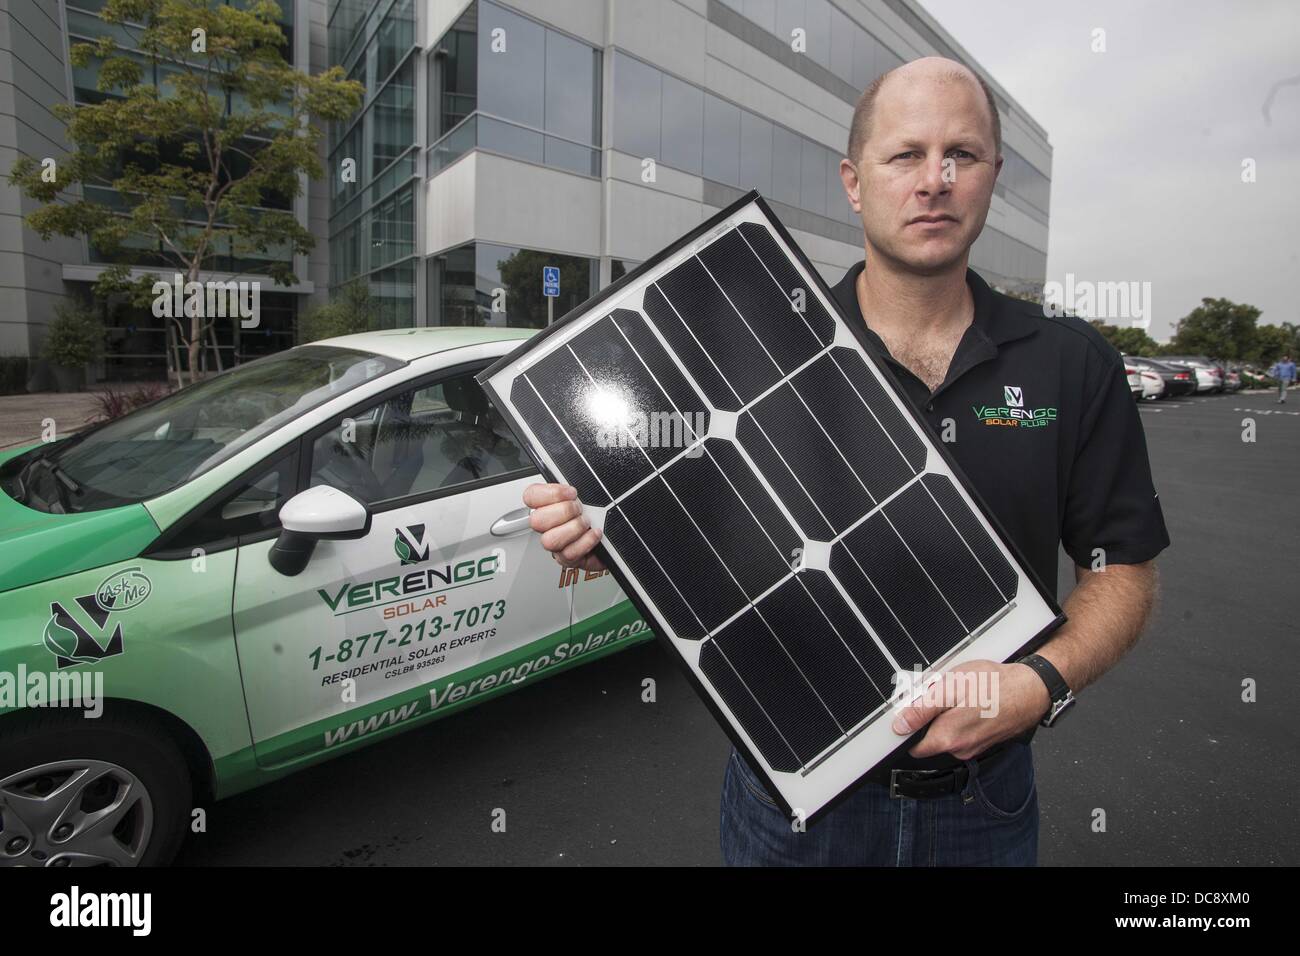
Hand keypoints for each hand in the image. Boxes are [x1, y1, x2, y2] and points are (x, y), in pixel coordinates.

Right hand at [522, 482, 606, 571]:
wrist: (612, 536)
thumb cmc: (598, 514)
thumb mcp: (589, 493)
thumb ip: (579, 485)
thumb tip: (576, 476)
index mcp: (548, 504)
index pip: (531, 496)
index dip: (550, 493)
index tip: (571, 492)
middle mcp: (548, 525)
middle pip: (537, 521)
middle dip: (563, 511)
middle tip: (579, 509)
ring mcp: (556, 543)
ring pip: (549, 541)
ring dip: (573, 529)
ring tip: (587, 523)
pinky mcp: (567, 558)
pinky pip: (569, 554)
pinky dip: (586, 542)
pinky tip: (595, 534)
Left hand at [890, 660, 1050, 759]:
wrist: (1031, 690)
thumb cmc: (994, 686)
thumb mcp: (950, 688)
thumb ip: (922, 710)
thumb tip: (899, 726)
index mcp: (947, 739)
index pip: (912, 746)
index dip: (906, 727)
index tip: (910, 709)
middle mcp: (959, 749)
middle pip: (928, 737)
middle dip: (928, 715)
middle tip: (939, 691)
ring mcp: (973, 747)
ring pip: (946, 732)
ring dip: (945, 714)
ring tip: (960, 693)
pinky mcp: (982, 741)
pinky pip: (962, 731)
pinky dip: (960, 716)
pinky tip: (971, 699)